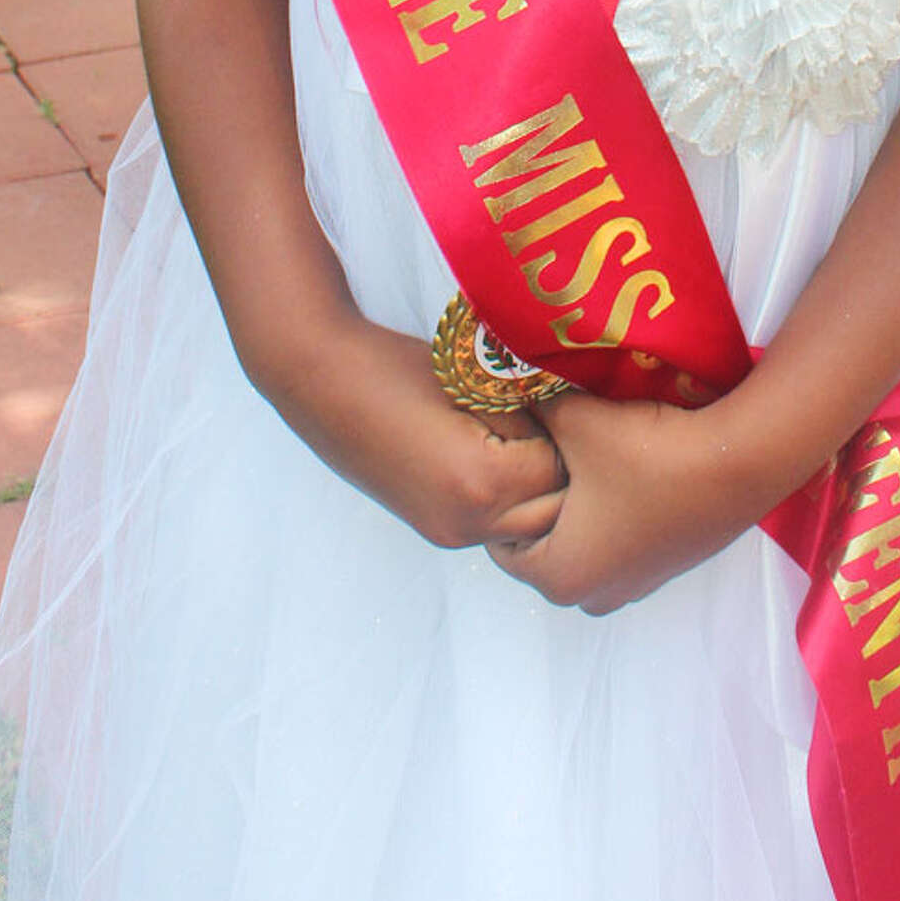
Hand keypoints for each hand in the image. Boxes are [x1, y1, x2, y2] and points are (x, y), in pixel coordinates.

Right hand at [295, 323, 567, 554]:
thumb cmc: (398, 367)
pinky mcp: (436, 530)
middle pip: (553, 513)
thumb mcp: (476, 383)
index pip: (563, 469)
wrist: (322, 382)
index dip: (568, 431)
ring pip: (527, 529)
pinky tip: (498, 456)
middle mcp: (469, 523)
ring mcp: (450, 533)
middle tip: (553, 424)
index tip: (563, 401)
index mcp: (484, 482)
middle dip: (561, 471)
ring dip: (536, 491)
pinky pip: (496, 526)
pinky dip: (509, 499)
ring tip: (528, 440)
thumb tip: (576, 426)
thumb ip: (529, 413)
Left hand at [490, 390, 755, 614]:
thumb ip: (531, 410)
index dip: (502, 497)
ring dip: (578, 508)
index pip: (502, 543)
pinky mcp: (666, 567)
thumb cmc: (647, 453)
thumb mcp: (575, 420)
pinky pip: (618, 542)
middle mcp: (595, 595)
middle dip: (539, 503)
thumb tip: (509, 393)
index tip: (510, 460)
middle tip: (542, 455)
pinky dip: (611, 512)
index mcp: (561, 575)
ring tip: (582, 457)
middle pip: (544, 546)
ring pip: (582, 544)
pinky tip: (623, 468)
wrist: (737, 462)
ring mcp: (635, 585)